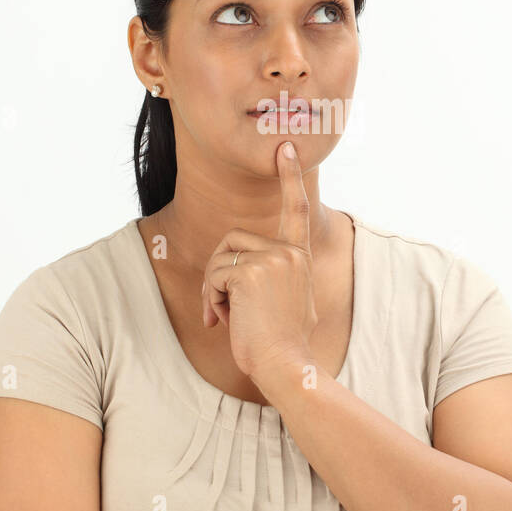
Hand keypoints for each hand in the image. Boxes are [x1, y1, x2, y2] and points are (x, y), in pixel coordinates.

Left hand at [200, 140, 317, 381]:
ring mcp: (272, 259)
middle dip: (218, 274)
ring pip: (219, 257)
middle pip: (232, 241)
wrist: (285, 364)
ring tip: (225, 317)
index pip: (296, 209)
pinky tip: (225, 320)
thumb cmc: (283, 343)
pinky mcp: (251, 271)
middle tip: (221, 309)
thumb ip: (274, 278)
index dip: (289, 176)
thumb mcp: (289, 302)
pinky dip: (211, 300)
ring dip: (213, 290)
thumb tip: (236, 274)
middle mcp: (289, 252)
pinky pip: (214, 275)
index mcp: (300, 256)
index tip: (285, 146)